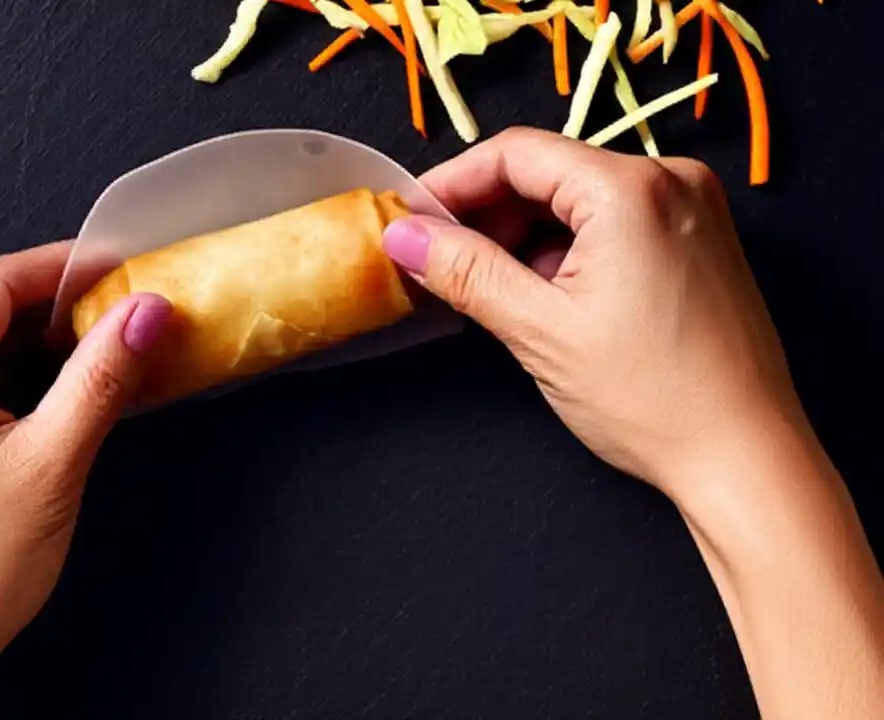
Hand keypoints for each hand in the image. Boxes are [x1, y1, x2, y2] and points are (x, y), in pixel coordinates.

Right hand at [385, 128, 883, 719]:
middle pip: (549, 171)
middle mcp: (670, 180)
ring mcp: (691, 209)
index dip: (452, 183)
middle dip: (486, 213)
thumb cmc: (653, 399)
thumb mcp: (539, 331)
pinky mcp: (697, 240)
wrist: (745, 456)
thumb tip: (403, 236)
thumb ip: (465, 272)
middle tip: (438, 261)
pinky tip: (538, 295)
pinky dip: (566, 249)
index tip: (410, 219)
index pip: (516, 153)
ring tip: (486, 288)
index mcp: (632, 189)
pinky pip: (613, 222)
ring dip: (523, 235)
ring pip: (578, 199)